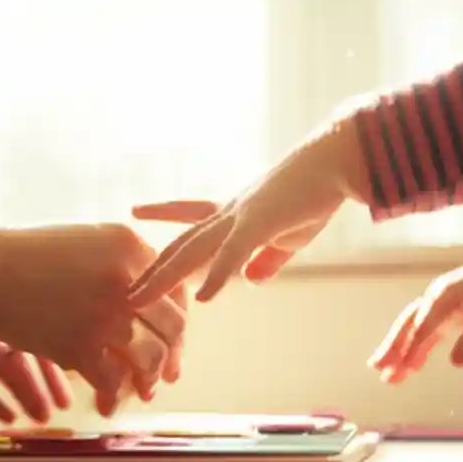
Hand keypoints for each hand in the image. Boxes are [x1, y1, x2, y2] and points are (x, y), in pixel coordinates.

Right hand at [0, 224, 186, 415]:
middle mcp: (127, 277)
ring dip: (150, 380)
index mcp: (130, 245)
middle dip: (172, 356)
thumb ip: (123, 264)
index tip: (172, 341)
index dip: (177, 322)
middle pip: (173, 327)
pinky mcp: (79, 345)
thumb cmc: (27, 258)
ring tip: (143, 392)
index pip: (176, 291)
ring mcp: (105, 313)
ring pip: (150, 357)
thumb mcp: (86, 243)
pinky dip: (113, 396)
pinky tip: (105, 404)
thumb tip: (158, 305)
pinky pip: (113, 380)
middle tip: (166, 376)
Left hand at [127, 118, 365, 306]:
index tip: (137, 210)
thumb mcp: (289, 235)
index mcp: (237, 211)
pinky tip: (203, 298)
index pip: (190, 212)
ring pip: (193, 251)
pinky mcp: (260, 223)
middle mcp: (231, 212)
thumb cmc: (316, 192)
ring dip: (166, 278)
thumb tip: (251, 280)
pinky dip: (217, 277)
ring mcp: (241, 216)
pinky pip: (233, 254)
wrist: (335, 160)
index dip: (164, 213)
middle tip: (127, 289)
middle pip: (183, 243)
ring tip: (139, 301)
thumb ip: (268, 258)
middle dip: (154, 269)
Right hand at [369, 250, 462, 383]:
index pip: (422, 326)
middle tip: (376, 367)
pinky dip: (418, 350)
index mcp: (444, 296)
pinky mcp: (445, 314)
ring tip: (387, 376)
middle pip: (407, 324)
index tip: (401, 366)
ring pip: (413, 330)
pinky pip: (426, 333)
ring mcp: (438, 306)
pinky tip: (412, 369)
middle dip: (392, 347)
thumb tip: (456, 363)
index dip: (411, 347)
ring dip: (400, 352)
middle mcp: (435, 299)